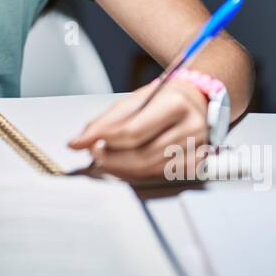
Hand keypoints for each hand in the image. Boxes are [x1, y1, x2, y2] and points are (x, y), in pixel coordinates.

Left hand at [67, 79, 209, 182]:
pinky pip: (160, 176)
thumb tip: (77, 142)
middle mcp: (190, 127)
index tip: (88, 143)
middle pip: (142, 155)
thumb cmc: (162, 98)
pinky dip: (138, 174)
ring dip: (122, 169)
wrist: (195, 100)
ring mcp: (197, 148)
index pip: (134, 131)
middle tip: (94, 153)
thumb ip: (104, 123)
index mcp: (175, 104)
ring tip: (107, 159)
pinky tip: (127, 165)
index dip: (107, 141)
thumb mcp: (132, 101)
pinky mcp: (198, 163)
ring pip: (150, 170)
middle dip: (111, 159)